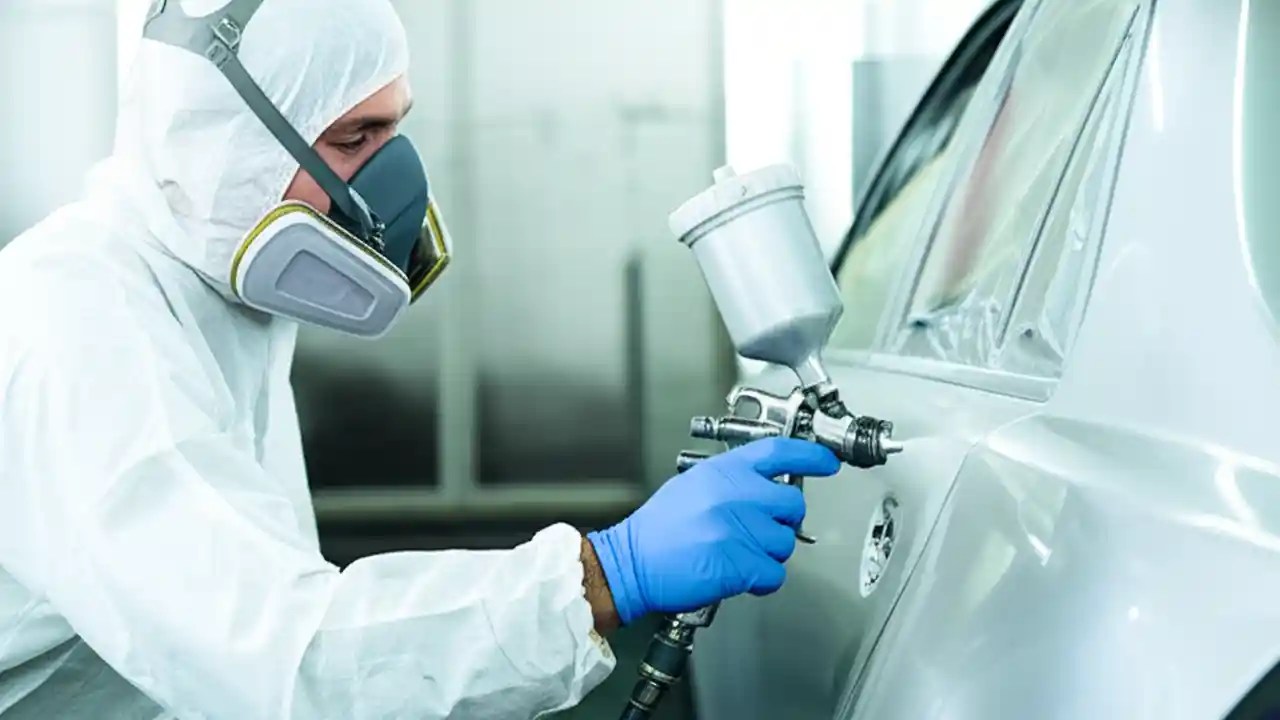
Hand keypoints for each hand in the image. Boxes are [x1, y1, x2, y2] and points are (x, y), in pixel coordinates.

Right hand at [586, 438, 839, 624]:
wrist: (630, 562)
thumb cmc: (658, 529)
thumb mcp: (693, 485)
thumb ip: (731, 481)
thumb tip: (766, 486)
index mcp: (723, 471)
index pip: (779, 453)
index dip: (810, 455)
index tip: (827, 461)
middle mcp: (734, 495)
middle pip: (793, 505)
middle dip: (785, 522)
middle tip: (763, 530)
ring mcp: (738, 529)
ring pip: (785, 544)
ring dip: (768, 554)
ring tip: (738, 554)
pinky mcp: (738, 563)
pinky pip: (774, 574)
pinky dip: (762, 580)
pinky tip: (740, 575)